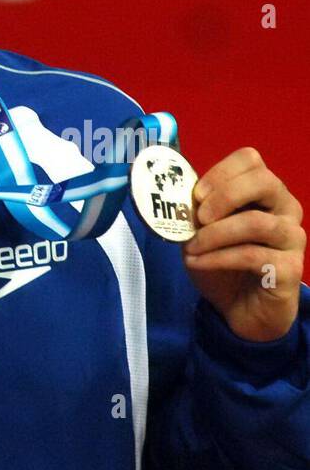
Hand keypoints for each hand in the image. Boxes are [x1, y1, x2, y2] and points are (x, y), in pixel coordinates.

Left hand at [183, 147, 304, 341]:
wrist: (241, 309)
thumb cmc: (222, 262)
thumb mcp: (201, 230)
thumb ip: (196, 209)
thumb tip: (177, 192)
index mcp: (265, 191)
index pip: (251, 160)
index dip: (221, 172)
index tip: (197, 194)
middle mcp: (286, 209)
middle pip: (263, 182)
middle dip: (224, 196)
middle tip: (199, 217)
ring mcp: (292, 238)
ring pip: (256, 222)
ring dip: (215, 234)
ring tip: (191, 246)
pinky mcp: (290, 269)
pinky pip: (252, 256)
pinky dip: (218, 258)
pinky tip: (197, 263)